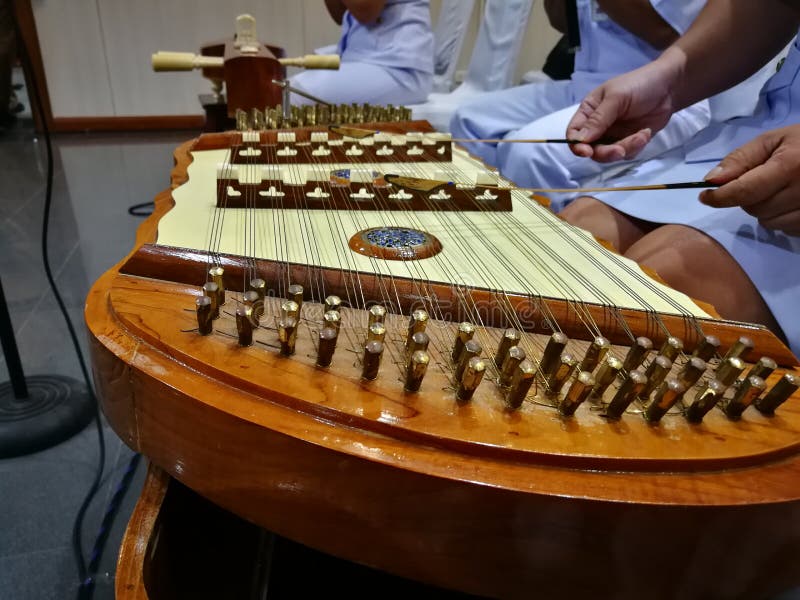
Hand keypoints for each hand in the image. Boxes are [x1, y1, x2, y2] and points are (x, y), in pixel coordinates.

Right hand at [566, 54, 682, 161]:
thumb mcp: (616, 98)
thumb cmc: (640, 84)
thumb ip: (598, 119)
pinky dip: (636, 147)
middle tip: (620, 150)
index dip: (576, 145)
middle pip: (591, 149)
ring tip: (642, 136)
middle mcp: (598, 125)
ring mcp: (613, 135)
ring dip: (625, 148)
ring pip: (609, 154)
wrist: (670, 87)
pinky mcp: (628, 141)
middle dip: (605, 152)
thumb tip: (580, 140)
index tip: (587, 152)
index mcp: (589, 111)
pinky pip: (626, 154)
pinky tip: (646, 132)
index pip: (574, 132)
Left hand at [701, 125, 799, 235]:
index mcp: (790, 166)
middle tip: (760, 181)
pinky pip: (787, 230)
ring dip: (765, 210)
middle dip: (747, 198)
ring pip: (768, 222)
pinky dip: (782, 218)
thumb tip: (711, 181)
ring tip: (779, 190)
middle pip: (754, 208)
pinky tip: (792, 201)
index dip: (719, 197)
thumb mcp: (775, 140)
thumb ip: (742, 159)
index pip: (744, 191)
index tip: (705, 195)